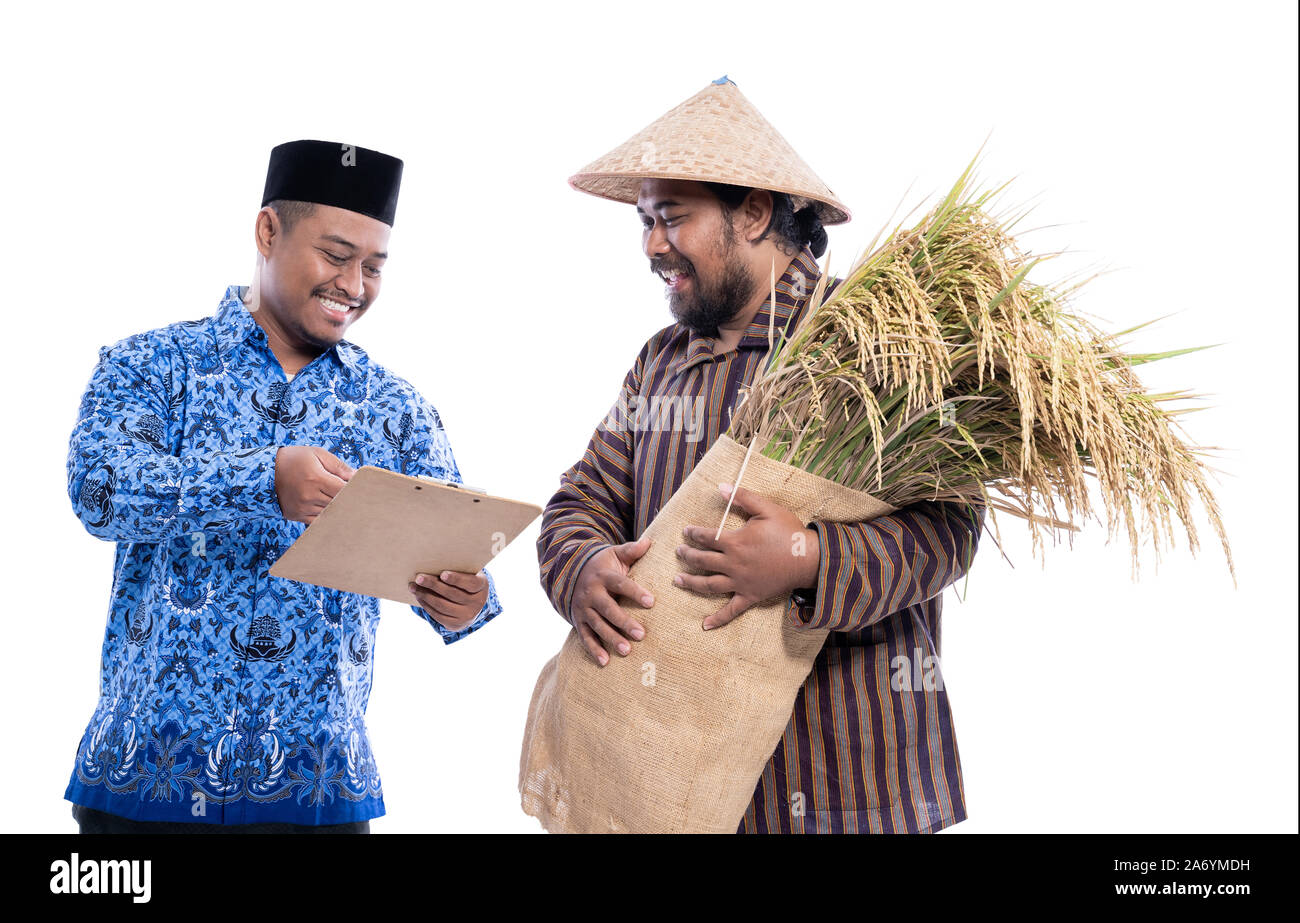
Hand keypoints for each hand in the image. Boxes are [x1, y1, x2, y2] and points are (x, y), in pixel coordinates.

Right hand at [274, 446, 354, 523]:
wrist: (265, 472)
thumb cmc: (295, 459)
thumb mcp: (317, 454)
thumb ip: (339, 466)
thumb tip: (357, 477)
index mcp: (316, 478)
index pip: (344, 489)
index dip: (355, 489)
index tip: (362, 487)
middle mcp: (308, 496)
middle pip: (339, 503)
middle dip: (349, 498)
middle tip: (358, 495)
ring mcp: (302, 508)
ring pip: (330, 513)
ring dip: (337, 508)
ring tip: (343, 501)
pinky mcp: (296, 516)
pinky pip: (318, 521)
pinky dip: (326, 515)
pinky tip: (330, 508)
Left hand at [410, 570, 488, 632]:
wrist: (471, 603)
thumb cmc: (465, 580)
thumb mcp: (467, 573)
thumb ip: (457, 569)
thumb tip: (432, 563)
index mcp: (482, 586)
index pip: (470, 583)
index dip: (456, 579)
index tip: (442, 574)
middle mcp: (477, 603)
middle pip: (452, 594)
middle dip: (433, 585)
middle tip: (419, 577)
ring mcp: (467, 616)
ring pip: (442, 605)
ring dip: (425, 595)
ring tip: (413, 587)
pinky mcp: (456, 625)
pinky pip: (438, 615)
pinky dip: (426, 605)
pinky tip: (419, 597)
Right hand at [569, 537, 653, 666]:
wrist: (571, 571)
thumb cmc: (603, 564)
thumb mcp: (615, 553)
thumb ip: (631, 550)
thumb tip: (649, 542)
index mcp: (603, 576)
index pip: (620, 584)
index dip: (635, 592)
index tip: (651, 602)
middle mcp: (591, 593)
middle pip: (608, 609)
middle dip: (624, 622)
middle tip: (641, 634)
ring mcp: (584, 608)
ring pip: (597, 625)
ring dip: (611, 638)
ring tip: (626, 651)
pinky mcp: (578, 621)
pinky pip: (585, 637)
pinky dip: (593, 650)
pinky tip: (605, 662)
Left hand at [675, 482, 820, 630]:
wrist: (808, 559)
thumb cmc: (788, 532)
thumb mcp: (766, 508)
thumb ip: (742, 497)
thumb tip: (721, 487)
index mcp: (735, 542)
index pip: (706, 537)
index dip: (693, 533)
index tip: (686, 531)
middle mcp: (733, 564)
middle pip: (702, 561)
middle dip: (687, 555)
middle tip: (679, 552)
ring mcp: (740, 582)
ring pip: (709, 585)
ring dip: (691, 582)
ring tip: (677, 580)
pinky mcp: (750, 596)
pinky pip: (731, 610)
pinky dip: (718, 618)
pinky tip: (705, 625)